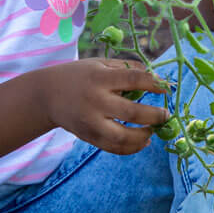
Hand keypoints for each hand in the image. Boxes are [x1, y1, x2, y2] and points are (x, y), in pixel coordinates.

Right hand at [41, 58, 170, 154]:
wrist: (46, 95)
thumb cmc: (79, 76)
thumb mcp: (99, 64)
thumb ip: (126, 68)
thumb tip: (156, 76)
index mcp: (100, 78)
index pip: (133, 79)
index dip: (154, 84)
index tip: (167, 88)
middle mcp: (96, 101)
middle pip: (131, 113)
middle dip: (154, 116)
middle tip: (166, 115)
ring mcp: (91, 122)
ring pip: (122, 137)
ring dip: (144, 136)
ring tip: (153, 131)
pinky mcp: (88, 137)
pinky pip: (113, 148)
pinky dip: (131, 148)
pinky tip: (143, 141)